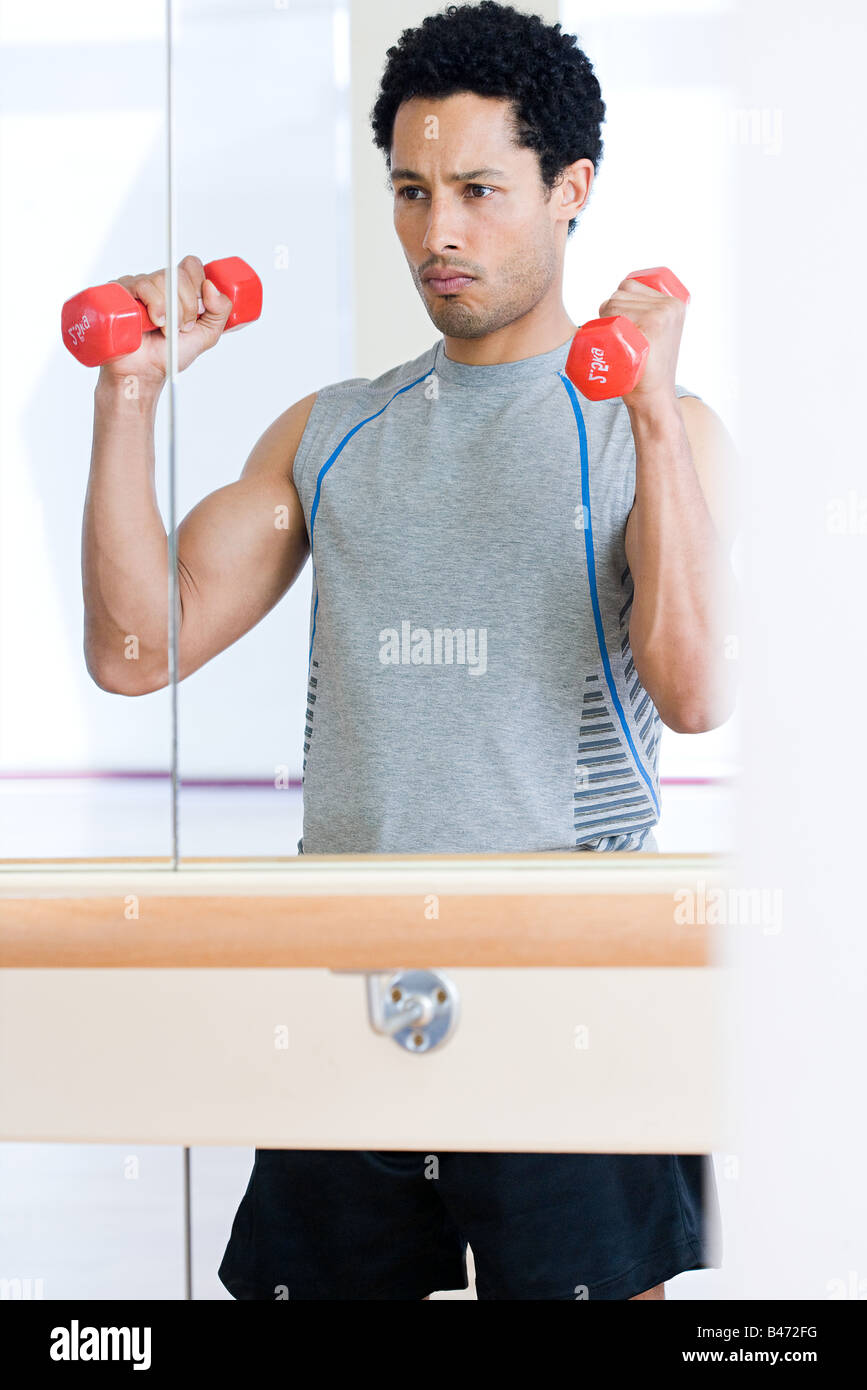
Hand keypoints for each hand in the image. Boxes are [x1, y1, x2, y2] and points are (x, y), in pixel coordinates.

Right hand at [97, 254, 232, 386]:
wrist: (145, 372)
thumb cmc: (169, 354)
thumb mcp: (206, 335)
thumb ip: (220, 311)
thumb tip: (211, 286)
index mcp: (177, 287)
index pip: (191, 265)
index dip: (198, 288)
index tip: (197, 312)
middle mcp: (156, 282)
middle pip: (178, 273)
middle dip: (186, 306)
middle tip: (179, 327)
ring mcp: (136, 285)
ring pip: (160, 280)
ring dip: (169, 311)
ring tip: (162, 329)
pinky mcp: (118, 292)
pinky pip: (139, 285)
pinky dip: (152, 306)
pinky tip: (149, 323)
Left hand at [597, 270, 686, 410]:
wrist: (655, 398)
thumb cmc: (648, 370)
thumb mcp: (657, 337)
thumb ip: (649, 317)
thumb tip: (624, 298)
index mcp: (674, 303)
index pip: (629, 284)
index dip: (616, 301)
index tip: (619, 324)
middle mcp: (670, 305)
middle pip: (619, 293)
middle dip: (608, 311)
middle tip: (616, 338)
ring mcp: (662, 315)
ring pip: (613, 302)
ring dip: (604, 319)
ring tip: (617, 342)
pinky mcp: (651, 327)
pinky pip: (614, 314)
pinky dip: (606, 324)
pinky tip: (616, 341)